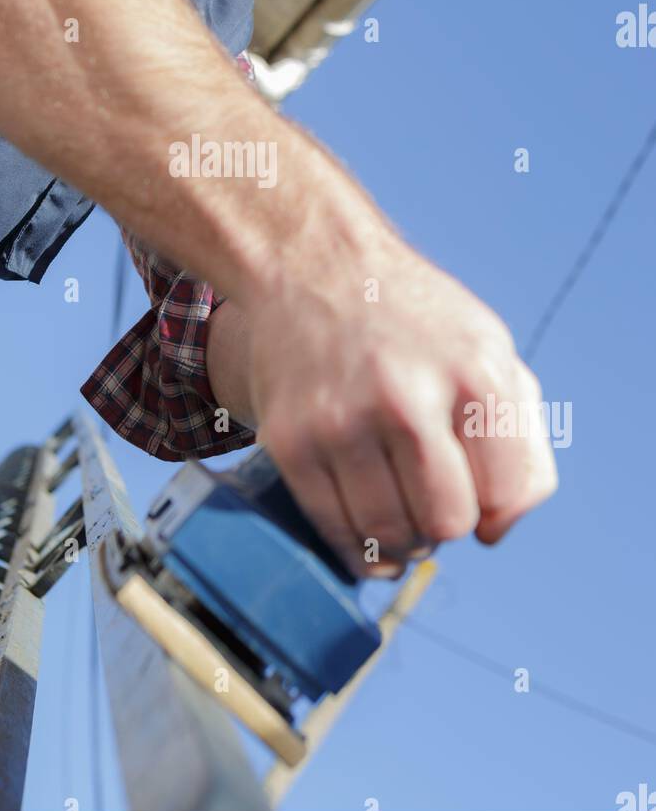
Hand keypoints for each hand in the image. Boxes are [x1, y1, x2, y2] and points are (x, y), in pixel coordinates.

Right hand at [244, 228, 557, 579]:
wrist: (313, 265)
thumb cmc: (415, 320)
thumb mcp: (490, 351)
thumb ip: (520, 440)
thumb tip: (495, 532)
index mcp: (474, 373)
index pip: (503, 494)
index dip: (492, 501)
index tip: (471, 481)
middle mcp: (407, 397)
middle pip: (446, 521)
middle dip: (444, 522)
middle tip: (429, 497)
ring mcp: (342, 421)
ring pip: (388, 535)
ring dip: (401, 540)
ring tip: (398, 514)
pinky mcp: (291, 440)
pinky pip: (332, 528)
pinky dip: (355, 546)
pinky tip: (364, 532)